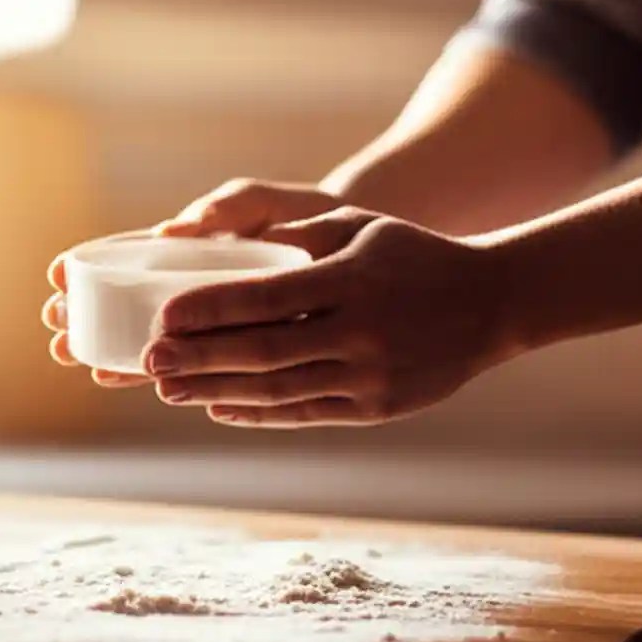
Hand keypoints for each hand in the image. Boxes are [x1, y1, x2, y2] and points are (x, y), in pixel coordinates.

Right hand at [42, 179, 341, 387]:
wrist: (362, 249)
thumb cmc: (306, 213)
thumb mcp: (263, 201)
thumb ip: (225, 207)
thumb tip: (172, 228)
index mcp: (189, 250)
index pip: (124, 259)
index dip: (87, 268)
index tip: (55, 276)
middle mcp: (193, 289)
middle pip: (125, 306)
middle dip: (87, 320)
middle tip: (56, 334)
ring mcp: (212, 322)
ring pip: (152, 340)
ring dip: (114, 353)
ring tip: (84, 366)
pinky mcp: (238, 350)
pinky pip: (195, 364)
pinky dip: (167, 372)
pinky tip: (139, 382)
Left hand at [143, 207, 513, 427]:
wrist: (493, 303)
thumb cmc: (413, 254)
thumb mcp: (359, 226)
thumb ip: (296, 234)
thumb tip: (221, 246)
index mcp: (350, 281)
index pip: (265, 298)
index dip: (209, 311)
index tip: (162, 317)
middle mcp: (359, 333)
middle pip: (261, 352)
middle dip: (198, 358)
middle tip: (149, 361)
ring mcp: (368, 376)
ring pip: (276, 391)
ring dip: (215, 391)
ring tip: (169, 389)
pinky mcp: (375, 408)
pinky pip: (303, 415)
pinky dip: (256, 414)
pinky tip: (218, 406)